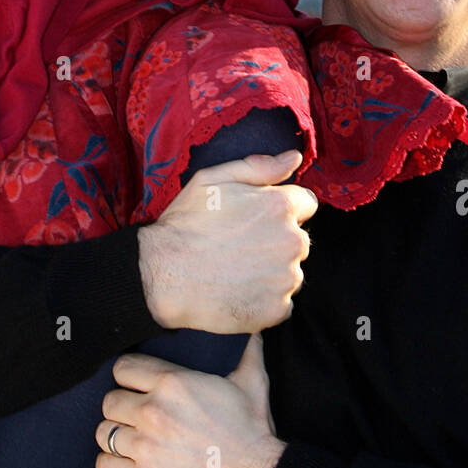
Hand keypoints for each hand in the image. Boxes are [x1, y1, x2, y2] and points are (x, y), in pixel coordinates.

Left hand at [95, 334, 284, 467]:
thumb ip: (246, 351)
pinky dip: (113, 465)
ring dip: (117, 437)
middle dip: (121, 408)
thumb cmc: (252, 432)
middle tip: (136, 417)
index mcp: (172, 383)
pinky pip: (104, 466)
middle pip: (109, 401)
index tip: (135, 386)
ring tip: (133, 441)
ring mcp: (144, 448)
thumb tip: (253, 330)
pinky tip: (128, 464)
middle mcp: (153, 412)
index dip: (128, 376)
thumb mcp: (252, 383)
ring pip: (104, 434)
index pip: (122, 368)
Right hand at [137, 151, 315, 333]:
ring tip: (236, 271)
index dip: (280, 209)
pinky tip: (238, 292)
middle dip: (277, 240)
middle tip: (240, 246)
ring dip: (272, 272)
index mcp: (280, 206)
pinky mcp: (277, 309)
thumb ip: (259, 167)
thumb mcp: (213, 179)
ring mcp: (286, 278)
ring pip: (290, 272)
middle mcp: (292, 241)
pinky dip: (265, 299)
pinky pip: (282, 303)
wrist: (161, 276)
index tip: (256, 219)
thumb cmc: (185, 225)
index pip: (306, 204)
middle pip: (298, 239)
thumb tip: (294, 158)